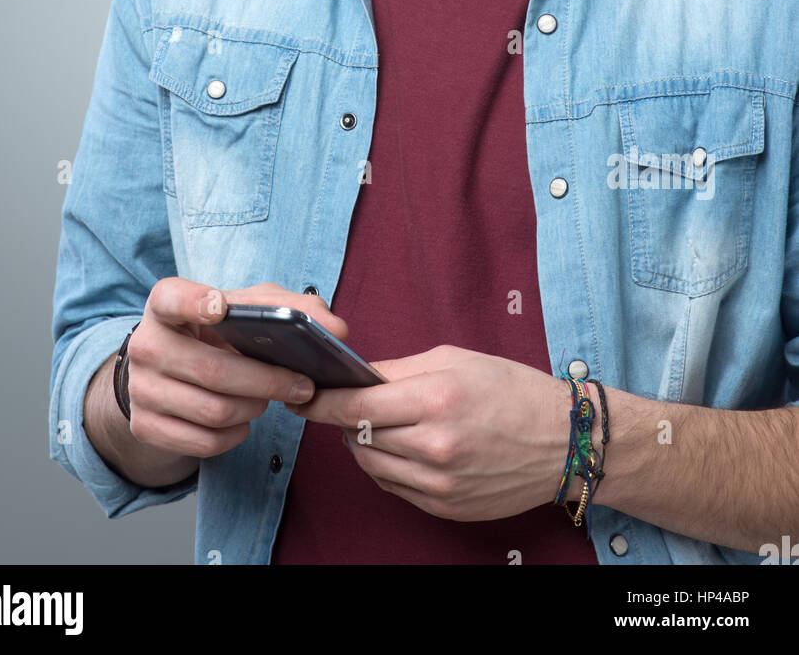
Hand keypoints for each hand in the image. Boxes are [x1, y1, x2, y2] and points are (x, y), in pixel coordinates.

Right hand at [126, 278, 347, 459]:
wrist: (167, 369)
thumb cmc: (217, 331)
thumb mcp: (248, 308)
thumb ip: (294, 307)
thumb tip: (336, 329)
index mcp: (165, 302)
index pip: (173, 298)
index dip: (196, 302)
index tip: (222, 307)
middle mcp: (145, 344)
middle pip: (213, 370)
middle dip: (268, 381)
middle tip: (303, 385)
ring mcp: (141, 388)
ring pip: (213, 410)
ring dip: (254, 409)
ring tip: (269, 399)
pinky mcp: (144, 426)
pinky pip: (203, 442)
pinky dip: (236, 435)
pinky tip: (244, 419)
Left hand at [285, 344, 569, 521]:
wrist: (563, 440)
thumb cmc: (511, 389)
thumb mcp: (454, 359)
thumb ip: (399, 368)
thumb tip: (356, 375)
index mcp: (436, 398)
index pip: (356, 405)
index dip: (322, 402)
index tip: (303, 396)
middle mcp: (435, 445)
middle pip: (359, 436)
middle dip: (346, 419)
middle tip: (348, 403)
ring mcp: (440, 483)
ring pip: (372, 466)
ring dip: (364, 444)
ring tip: (377, 424)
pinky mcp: (446, 507)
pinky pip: (395, 488)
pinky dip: (387, 467)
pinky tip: (401, 448)